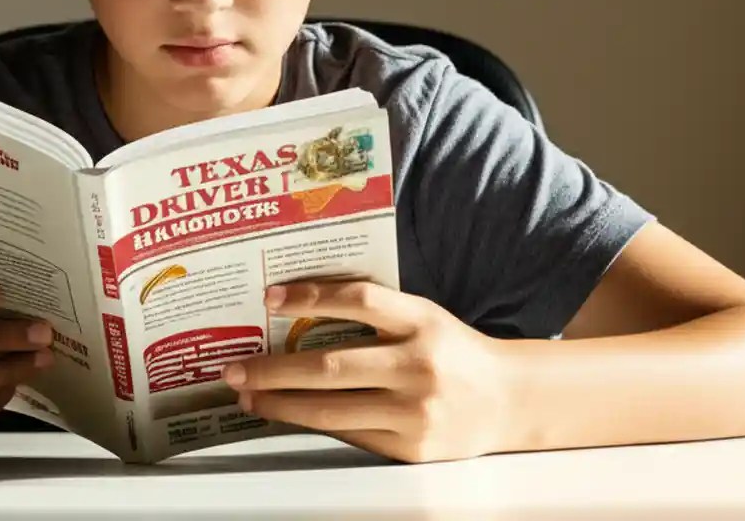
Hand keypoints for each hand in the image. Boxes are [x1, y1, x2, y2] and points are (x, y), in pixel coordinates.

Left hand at [222, 280, 511, 463]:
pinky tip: (285, 415)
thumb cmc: (452, 352)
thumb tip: (298, 306)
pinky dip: (310, 424)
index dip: (311, 296)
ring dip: (281, 404)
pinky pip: (349, 435)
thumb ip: (375, 311)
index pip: (359, 301)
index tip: (269, 297)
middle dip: (273, 369)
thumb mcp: (423, 317)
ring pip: (332, 409)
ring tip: (248, 396)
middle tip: (234, 368)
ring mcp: (415, 410)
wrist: (510, 402)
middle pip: (331, 365)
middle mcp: (419, 365)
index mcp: (422, 321)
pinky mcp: (411, 447)